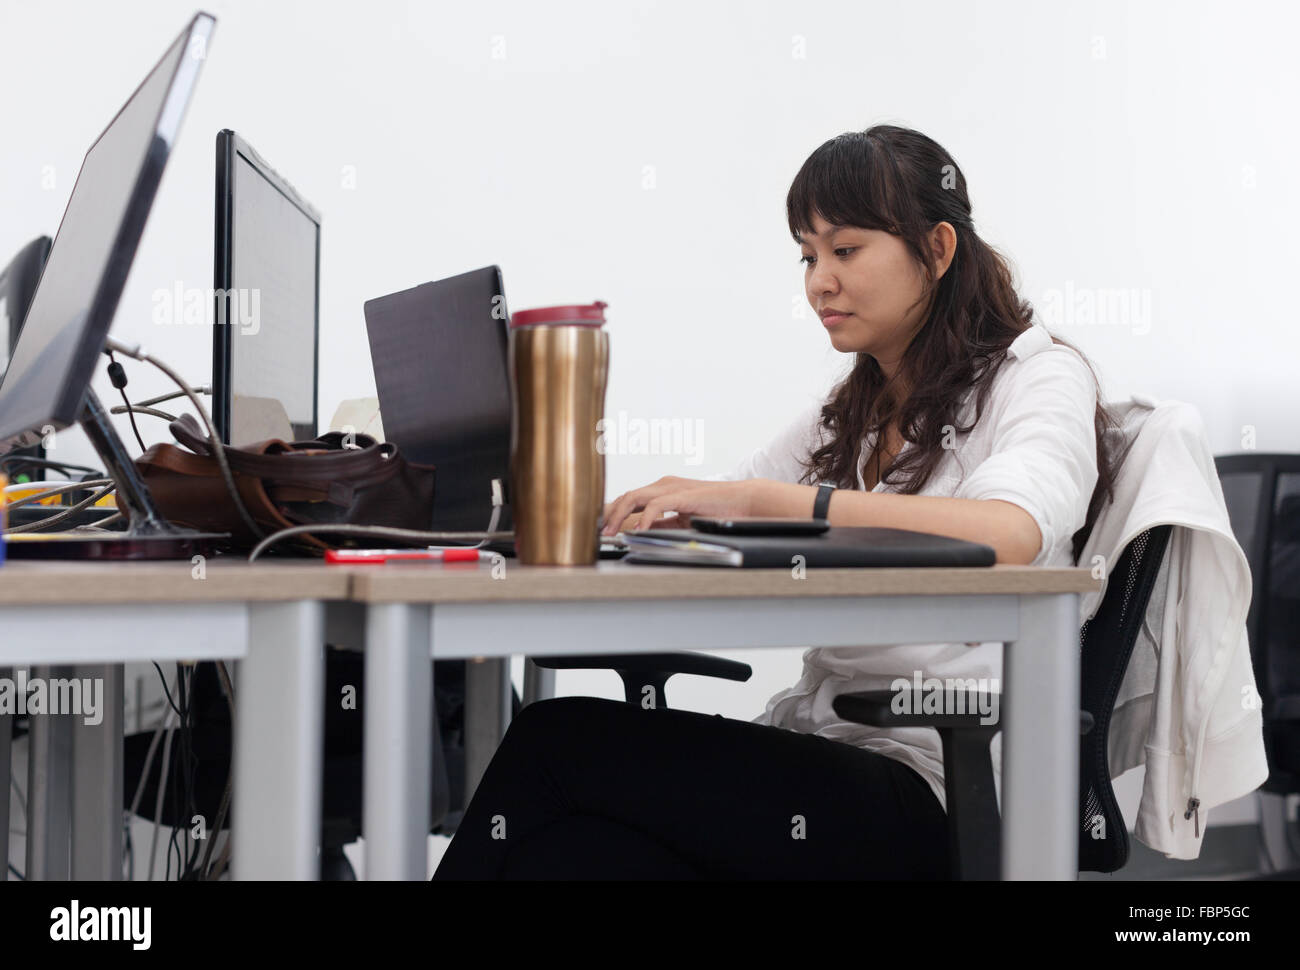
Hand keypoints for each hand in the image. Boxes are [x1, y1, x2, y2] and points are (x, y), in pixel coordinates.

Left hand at [601, 477, 761, 534]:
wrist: (743, 501)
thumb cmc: (717, 509)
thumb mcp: (683, 519)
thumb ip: (664, 523)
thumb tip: (642, 532)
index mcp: (663, 489)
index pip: (630, 499)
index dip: (613, 512)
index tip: (601, 527)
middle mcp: (663, 484)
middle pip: (626, 496)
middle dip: (609, 514)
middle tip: (599, 532)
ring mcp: (672, 487)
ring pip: (635, 497)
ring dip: (619, 515)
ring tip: (611, 532)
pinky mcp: (682, 495)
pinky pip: (656, 505)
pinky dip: (645, 517)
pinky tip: (638, 530)